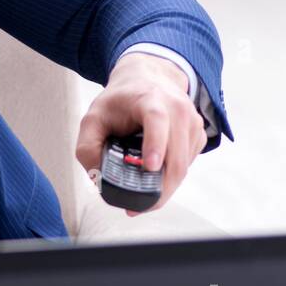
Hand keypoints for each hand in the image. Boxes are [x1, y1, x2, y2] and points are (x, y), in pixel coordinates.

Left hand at [75, 54, 206, 214]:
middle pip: (175, 155)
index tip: (151, 166)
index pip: (157, 120)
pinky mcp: (198, 133)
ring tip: (143, 198)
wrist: (148, 78)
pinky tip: (155, 178)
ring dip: (165, 188)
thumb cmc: (120, 100)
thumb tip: (98, 176)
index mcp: (149, 99)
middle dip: (159, 188)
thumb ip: (87, 147)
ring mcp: (191, 121)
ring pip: (184, 166)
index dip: (155, 144)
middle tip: (137, 207)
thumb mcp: (93, 117)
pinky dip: (172, 178)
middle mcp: (176, 108)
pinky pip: (188, 164)